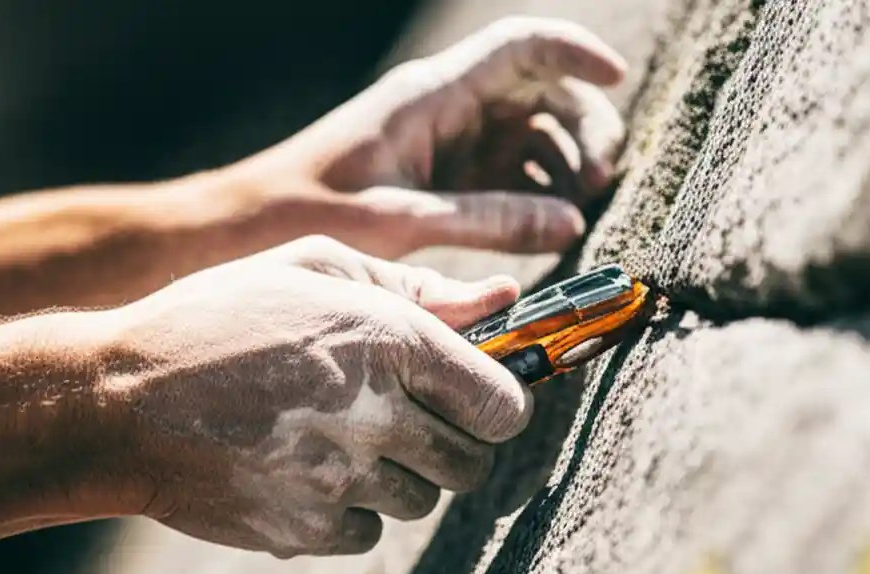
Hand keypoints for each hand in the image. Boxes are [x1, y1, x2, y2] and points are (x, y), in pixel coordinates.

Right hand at [77, 236, 533, 557]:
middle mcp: (376, 416)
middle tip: (403, 420)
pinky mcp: (306, 531)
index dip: (497, 403)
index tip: (473, 399)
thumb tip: (503, 299)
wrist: (120, 402)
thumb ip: (418, 286)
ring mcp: (341, 481)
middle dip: (451, 444)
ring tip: (338, 437)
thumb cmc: (218, 316)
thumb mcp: (313, 267)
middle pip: (471, 463)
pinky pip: (368, 534)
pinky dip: (349, 512)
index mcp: (390, 340)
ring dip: (397, 475)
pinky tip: (304, 470)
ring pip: (421, 501)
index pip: (502, 404)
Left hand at [238, 16, 626, 258]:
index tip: (619, 80)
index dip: (576, 53)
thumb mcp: (405, 220)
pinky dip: (533, 196)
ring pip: (530, 136)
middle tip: (599, 183)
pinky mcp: (442, 179)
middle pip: (541, 93)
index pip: (521, 48)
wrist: (250, 230)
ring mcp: (448, 143)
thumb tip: (572, 221)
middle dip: (582, 128)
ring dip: (562, 167)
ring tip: (575, 215)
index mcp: (432, 95)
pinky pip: (506, 175)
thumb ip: (489, 219)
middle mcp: (447, 109)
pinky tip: (547, 229)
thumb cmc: (310, 214)